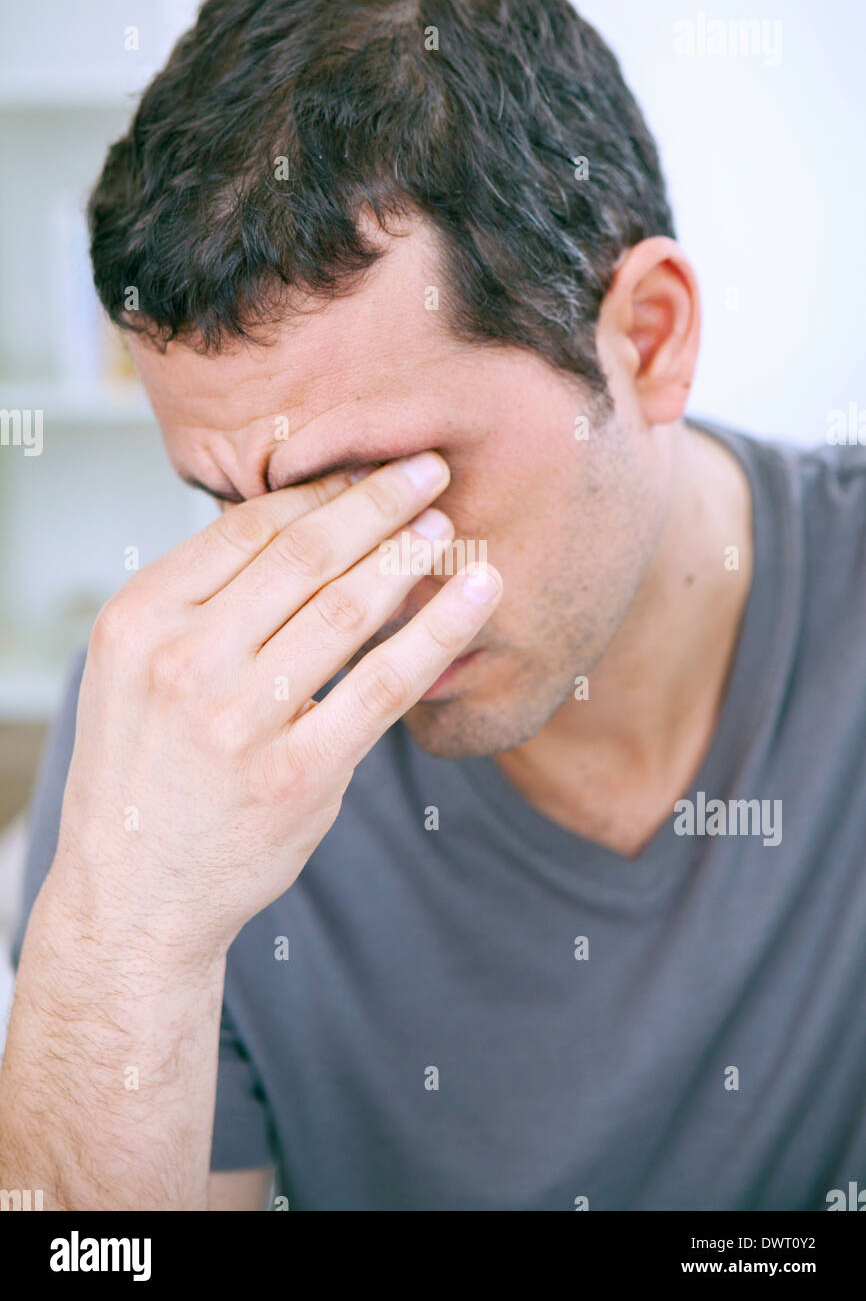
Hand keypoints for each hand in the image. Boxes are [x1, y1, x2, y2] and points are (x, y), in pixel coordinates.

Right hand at [51, 453, 501, 957]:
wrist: (133, 896)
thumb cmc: (143, 774)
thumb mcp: (132, 672)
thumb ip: (198, 604)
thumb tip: (287, 528)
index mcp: (139, 620)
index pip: (245, 531)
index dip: (318, 490)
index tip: (364, 467)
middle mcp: (183, 661)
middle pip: (303, 556)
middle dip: (375, 502)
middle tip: (427, 468)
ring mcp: (240, 719)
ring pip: (346, 610)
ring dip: (407, 556)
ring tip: (446, 525)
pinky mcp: (298, 773)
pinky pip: (384, 685)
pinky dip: (439, 631)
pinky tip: (477, 594)